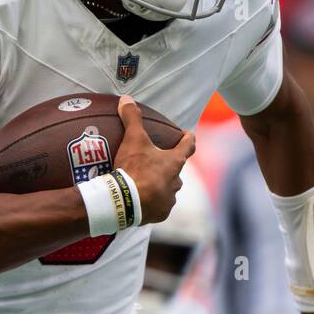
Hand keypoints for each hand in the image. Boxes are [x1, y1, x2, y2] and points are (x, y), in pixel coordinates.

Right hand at [115, 96, 194, 223]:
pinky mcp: (160, 214)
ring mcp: (169, 200)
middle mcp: (176, 181)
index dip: (188, 139)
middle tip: (153, 162)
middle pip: (176, 170)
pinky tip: (142, 201)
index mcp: (174, 162)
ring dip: (160, 186)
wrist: (125, 202)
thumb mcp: (133, 140)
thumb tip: (127, 99)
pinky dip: (152, 203)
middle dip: (168, 166)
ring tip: (145, 183)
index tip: (186, 135)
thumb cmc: (134, 168)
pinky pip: (159, 206)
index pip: (188, 146)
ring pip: (168, 190)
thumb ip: (132, 118)